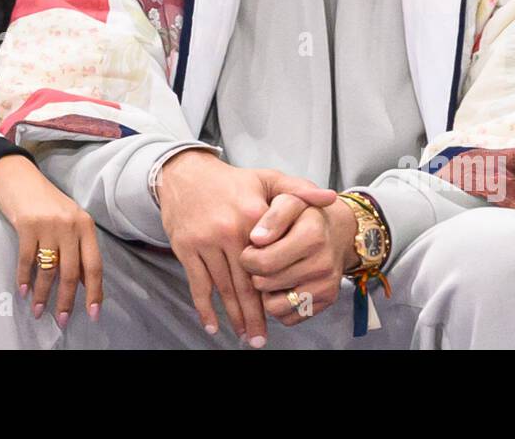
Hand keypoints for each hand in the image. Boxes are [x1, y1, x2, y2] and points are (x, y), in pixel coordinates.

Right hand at [0, 155, 102, 327]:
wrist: (19, 176)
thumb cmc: (46, 201)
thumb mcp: (69, 221)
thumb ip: (78, 248)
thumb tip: (83, 283)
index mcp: (86, 226)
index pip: (94, 264)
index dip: (95, 291)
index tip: (93, 313)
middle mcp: (71, 225)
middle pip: (72, 272)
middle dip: (66, 300)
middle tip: (61, 320)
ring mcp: (49, 224)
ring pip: (49, 269)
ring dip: (42, 294)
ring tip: (37, 310)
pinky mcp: (27, 224)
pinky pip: (27, 259)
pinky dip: (24, 278)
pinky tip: (22, 290)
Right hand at [156, 150, 333, 345]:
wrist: (185, 174)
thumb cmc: (231, 181)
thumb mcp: (267, 179)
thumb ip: (300, 189)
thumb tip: (330, 197)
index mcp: (253, 216)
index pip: (271, 261)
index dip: (277, 288)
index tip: (286, 308)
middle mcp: (229, 231)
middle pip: (246, 282)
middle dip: (255, 315)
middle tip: (262, 340)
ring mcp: (205, 241)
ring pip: (223, 288)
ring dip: (234, 316)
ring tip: (246, 336)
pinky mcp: (186, 248)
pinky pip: (197, 284)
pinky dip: (205, 308)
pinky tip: (212, 325)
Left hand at [240, 195, 357, 326]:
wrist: (335, 232)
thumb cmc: (304, 215)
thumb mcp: (289, 200)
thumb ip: (272, 215)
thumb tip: (256, 238)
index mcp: (312, 236)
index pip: (263, 262)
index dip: (247, 257)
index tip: (250, 248)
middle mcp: (322, 264)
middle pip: (264, 284)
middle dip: (254, 273)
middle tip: (259, 260)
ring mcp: (325, 287)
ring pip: (274, 307)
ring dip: (266, 292)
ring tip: (270, 274)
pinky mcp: (325, 303)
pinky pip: (288, 318)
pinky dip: (279, 305)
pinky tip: (282, 286)